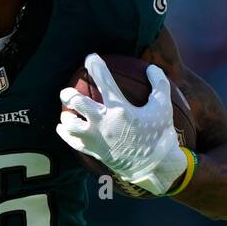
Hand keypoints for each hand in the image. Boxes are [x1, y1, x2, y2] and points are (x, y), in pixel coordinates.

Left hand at [58, 52, 187, 194]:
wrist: (154, 167)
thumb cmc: (159, 135)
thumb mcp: (164, 108)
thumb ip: (159, 85)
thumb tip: (151, 68)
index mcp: (120, 109)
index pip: (104, 81)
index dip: (95, 66)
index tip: (91, 58)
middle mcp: (104, 122)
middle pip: (77, 102)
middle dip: (68, 94)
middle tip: (68, 92)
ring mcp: (96, 138)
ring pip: (69, 123)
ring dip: (66, 116)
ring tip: (68, 112)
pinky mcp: (93, 150)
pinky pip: (71, 141)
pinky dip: (65, 133)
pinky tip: (63, 127)